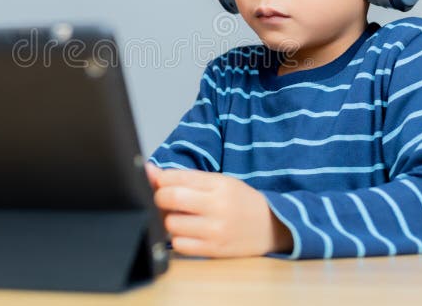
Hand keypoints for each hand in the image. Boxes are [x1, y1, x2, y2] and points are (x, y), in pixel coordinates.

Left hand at [144, 163, 291, 257]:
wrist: (272, 226)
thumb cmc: (240, 201)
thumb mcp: (218, 182)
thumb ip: (184, 177)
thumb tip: (149, 170)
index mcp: (219, 184)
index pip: (175, 177)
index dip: (161, 180)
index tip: (163, 183)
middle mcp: (218, 206)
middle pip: (169, 198)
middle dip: (160, 198)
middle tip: (166, 200)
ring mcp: (216, 231)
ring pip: (171, 224)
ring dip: (169, 220)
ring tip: (180, 217)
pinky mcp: (214, 251)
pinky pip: (179, 245)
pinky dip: (178, 238)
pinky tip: (187, 233)